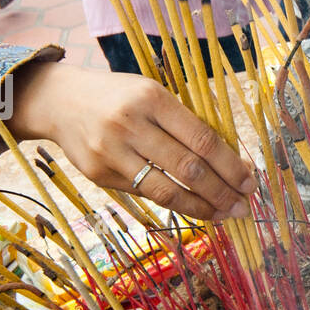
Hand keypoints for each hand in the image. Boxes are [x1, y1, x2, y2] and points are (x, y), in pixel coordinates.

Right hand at [8, 61, 258, 221]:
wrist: (60, 102)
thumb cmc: (121, 98)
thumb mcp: (153, 95)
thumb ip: (186, 124)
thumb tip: (232, 162)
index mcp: (152, 98)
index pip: (202, 139)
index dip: (230, 165)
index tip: (249, 180)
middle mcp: (130, 124)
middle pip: (188, 168)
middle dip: (222, 192)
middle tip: (243, 206)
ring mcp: (112, 152)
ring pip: (166, 191)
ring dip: (202, 207)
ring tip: (224, 214)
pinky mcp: (99, 175)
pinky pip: (145, 194)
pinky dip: (175, 203)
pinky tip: (195, 207)